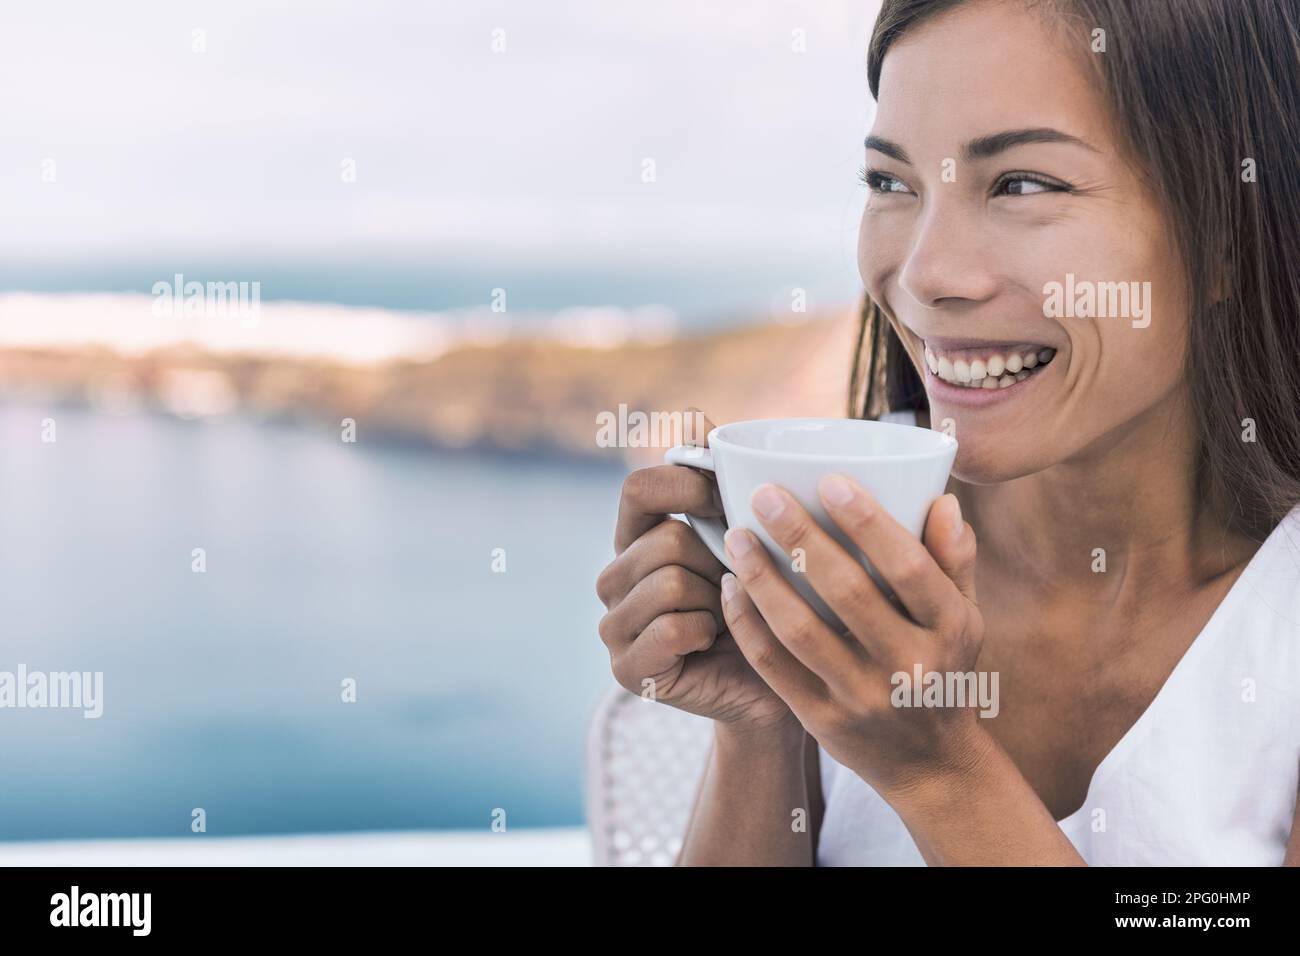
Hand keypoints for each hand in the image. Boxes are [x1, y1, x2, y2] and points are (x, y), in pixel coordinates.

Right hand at [596, 411, 799, 736]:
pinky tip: (717, 645)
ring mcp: (614, 626)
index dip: (689, 487)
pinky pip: (670, 628)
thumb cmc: (769, 605)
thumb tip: (691, 413)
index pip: (639, 487)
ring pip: (669, 582)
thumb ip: (719, 477)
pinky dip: (707, 633)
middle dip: (720, 561)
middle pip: (666, 539)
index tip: (732, 504)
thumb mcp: (749, 536)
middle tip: (741, 587)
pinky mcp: (627, 669)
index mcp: (637, 537)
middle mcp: (615, 577)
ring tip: (730, 617)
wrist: (778, 690)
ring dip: (717, 599)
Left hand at [717, 475, 989, 800]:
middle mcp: (910, 668)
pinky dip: (747, 623)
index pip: (908, 568)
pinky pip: (774, 665)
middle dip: (801, 536)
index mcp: (950, 630)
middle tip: (765, 495)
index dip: (868, 522)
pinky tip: (730, 585)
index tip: (830, 480)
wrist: (931, 766)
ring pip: (800, 630)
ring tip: (737, 535)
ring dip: (762, 577)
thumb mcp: (967, 617)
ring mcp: (862, 699)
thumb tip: (942, 498)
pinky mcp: (823, 721)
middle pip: (847, 593)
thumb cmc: (944, 668)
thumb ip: (955, 559)